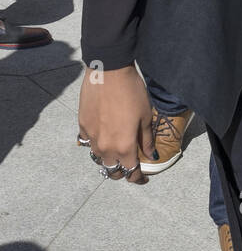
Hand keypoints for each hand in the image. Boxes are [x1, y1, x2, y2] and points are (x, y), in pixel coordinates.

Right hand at [79, 65, 154, 184]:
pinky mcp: (82, 126)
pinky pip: (87, 143)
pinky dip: (95, 144)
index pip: (130, 172)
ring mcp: (91, 138)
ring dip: (108, 159)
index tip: (142, 178)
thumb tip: (150, 155)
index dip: (137, 178)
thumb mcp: (145, 116)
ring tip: (116, 151)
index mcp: (124, 146)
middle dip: (121, 171)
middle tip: (130, 164)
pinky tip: (102, 136)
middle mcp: (105, 147)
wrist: (108, 72)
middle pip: (111, 170)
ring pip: (99, 158)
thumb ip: (146, 140)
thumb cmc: (132, 92)